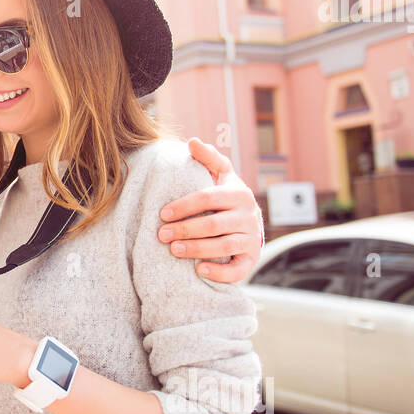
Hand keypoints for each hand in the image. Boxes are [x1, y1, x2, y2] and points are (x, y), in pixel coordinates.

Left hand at [156, 136, 264, 282]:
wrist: (248, 223)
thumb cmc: (226, 197)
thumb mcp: (220, 174)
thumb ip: (208, 158)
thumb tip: (192, 141)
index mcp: (239, 193)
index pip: (208, 197)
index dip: (184, 206)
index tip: (162, 214)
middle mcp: (249, 215)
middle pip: (214, 224)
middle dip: (185, 230)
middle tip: (161, 235)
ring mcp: (252, 238)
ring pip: (224, 246)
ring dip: (197, 249)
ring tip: (174, 250)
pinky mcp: (251, 259)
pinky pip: (237, 269)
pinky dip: (219, 272)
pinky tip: (200, 270)